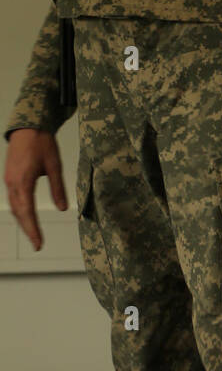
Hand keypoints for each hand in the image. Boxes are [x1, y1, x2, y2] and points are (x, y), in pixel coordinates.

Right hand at [4, 128, 66, 251]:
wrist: (28, 126)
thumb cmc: (42, 143)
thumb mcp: (55, 165)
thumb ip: (58, 188)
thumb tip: (63, 208)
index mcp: (23, 181)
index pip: (27, 212)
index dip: (33, 229)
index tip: (38, 243)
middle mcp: (13, 183)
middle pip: (19, 212)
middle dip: (28, 229)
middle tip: (37, 244)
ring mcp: (9, 180)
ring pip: (14, 206)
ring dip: (23, 221)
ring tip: (33, 233)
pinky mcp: (10, 177)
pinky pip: (13, 198)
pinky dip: (20, 210)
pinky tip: (26, 215)